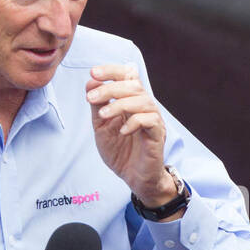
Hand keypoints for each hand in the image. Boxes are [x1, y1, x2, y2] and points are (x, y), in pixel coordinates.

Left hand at [85, 65, 177, 207]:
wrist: (134, 178)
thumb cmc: (120, 152)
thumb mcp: (101, 127)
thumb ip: (97, 106)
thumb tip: (91, 82)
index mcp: (132, 101)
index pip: (127, 76)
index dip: (112, 70)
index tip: (93, 72)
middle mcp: (144, 106)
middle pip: (133, 85)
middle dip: (110, 88)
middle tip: (90, 97)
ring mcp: (153, 119)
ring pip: (142, 100)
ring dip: (119, 105)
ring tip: (102, 115)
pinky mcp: (158, 134)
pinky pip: (150, 120)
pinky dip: (134, 122)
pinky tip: (122, 131)